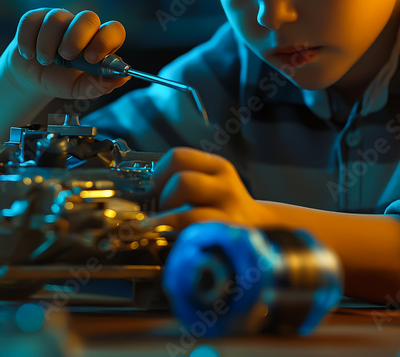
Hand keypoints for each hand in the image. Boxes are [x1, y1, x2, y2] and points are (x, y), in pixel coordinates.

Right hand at [7, 8, 130, 98]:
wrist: (32, 79)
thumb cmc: (61, 80)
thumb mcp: (80, 88)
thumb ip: (100, 85)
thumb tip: (123, 78)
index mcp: (98, 41)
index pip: (113, 30)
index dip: (105, 40)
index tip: (91, 59)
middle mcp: (80, 27)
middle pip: (88, 17)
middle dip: (77, 37)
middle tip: (66, 57)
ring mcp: (58, 19)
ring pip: (56, 18)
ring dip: (47, 44)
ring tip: (45, 61)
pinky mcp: (35, 19)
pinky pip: (31, 21)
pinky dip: (28, 42)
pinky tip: (29, 54)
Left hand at [146, 147, 267, 229]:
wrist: (262, 229)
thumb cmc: (220, 206)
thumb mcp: (208, 184)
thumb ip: (180, 181)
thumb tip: (137, 191)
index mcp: (217, 167)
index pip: (178, 156)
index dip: (158, 172)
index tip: (152, 187)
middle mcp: (226, 187)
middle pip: (183, 182)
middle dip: (165, 198)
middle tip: (161, 210)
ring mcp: (230, 215)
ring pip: (188, 215)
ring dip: (167, 222)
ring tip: (163, 228)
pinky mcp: (228, 240)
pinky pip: (196, 239)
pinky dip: (176, 240)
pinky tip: (168, 242)